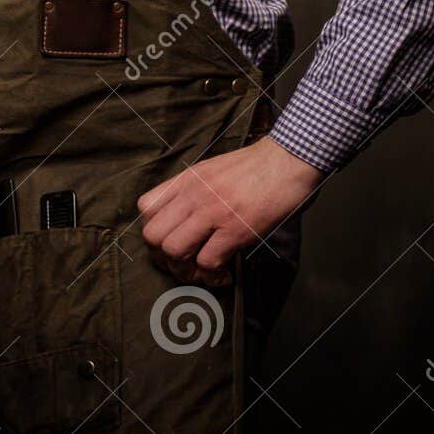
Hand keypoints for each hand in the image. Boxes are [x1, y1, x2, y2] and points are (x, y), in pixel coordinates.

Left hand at [138, 137, 323, 284]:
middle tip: (185, 262)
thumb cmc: (256, 166)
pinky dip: (213, 275)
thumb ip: (193, 191)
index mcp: (187, 180)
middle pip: (153, 235)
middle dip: (164, 256)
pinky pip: (207, 262)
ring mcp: (212, 211)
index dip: (154, 230)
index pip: (145, 208)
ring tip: (203, 271)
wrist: (288, 159)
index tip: (172, 239)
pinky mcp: (235, 229)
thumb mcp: (213, 170)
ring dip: (186, 269)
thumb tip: (183, 221)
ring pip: (173, 251)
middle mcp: (193, 195)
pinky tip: (225, 273)